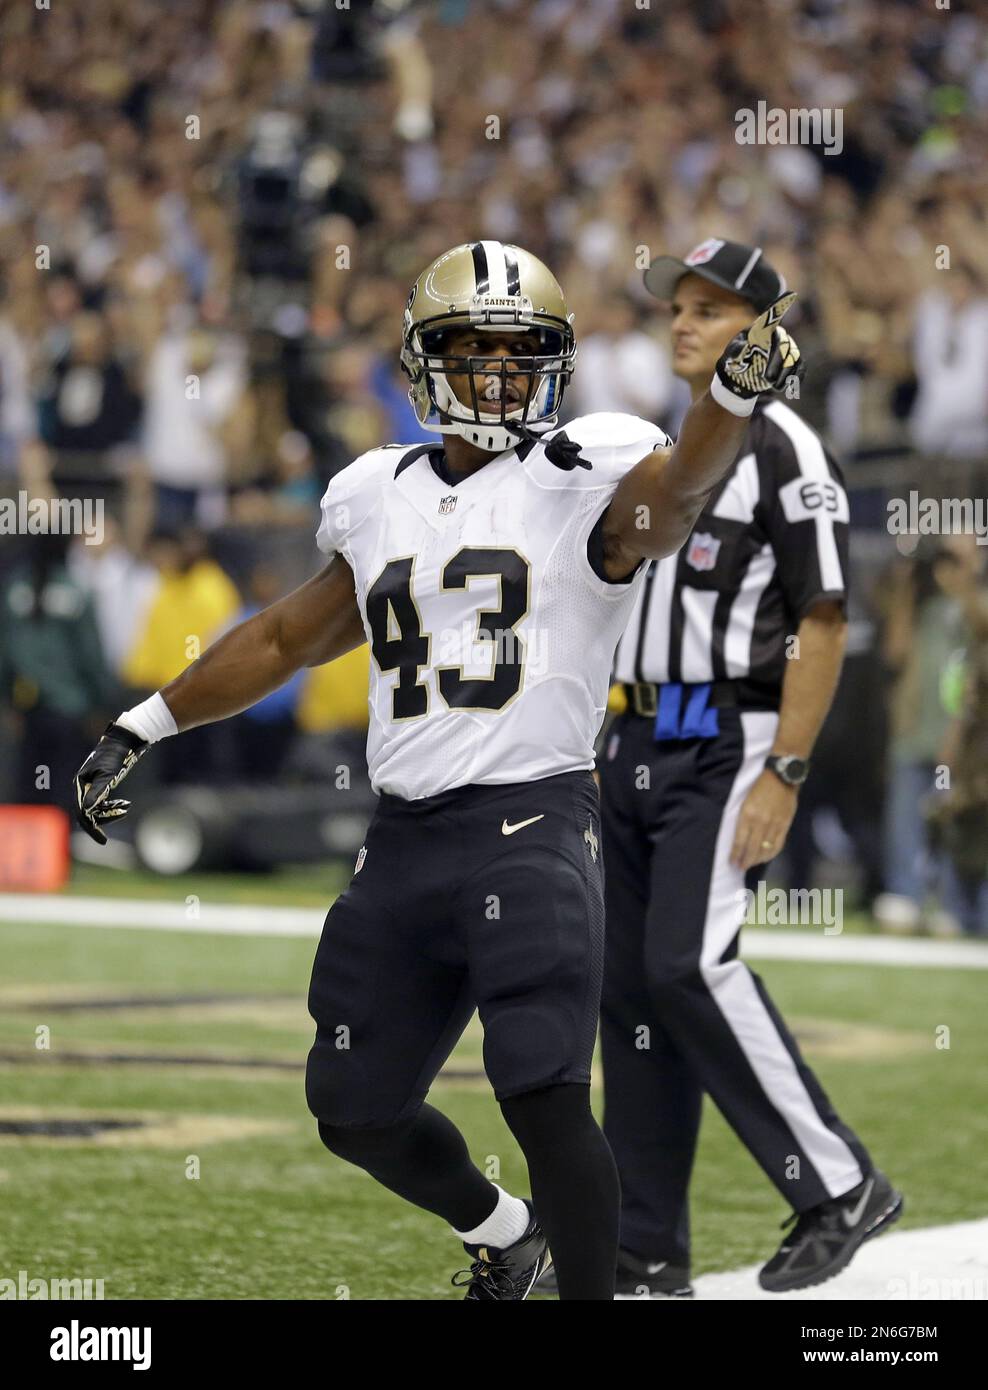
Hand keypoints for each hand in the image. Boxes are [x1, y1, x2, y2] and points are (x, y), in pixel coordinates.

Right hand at [74, 724, 147, 844]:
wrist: (125, 740)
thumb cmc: (116, 756)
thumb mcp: (108, 775)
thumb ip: (97, 793)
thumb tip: (87, 812)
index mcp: (80, 784)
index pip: (82, 812)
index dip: (92, 827)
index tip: (103, 841)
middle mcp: (83, 786)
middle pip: (88, 812)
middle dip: (102, 820)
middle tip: (118, 822)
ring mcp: (91, 785)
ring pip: (96, 808)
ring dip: (110, 812)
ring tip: (125, 808)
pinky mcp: (101, 784)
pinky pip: (103, 802)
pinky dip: (113, 807)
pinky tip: (125, 806)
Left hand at [716, 292, 802, 399]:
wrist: (742, 379)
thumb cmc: (735, 364)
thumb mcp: (731, 357)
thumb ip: (737, 352)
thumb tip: (742, 351)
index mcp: (760, 331)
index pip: (770, 318)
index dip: (780, 306)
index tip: (789, 294)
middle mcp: (776, 336)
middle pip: (783, 343)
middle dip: (777, 361)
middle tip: (766, 377)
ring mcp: (786, 348)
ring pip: (792, 356)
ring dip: (783, 371)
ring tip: (770, 384)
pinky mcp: (792, 361)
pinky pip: (800, 366)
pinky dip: (793, 376)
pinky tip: (782, 385)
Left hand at [730, 768, 797, 870]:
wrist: (781, 776)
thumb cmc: (759, 786)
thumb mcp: (745, 800)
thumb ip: (744, 819)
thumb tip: (740, 838)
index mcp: (747, 814)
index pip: (740, 841)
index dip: (735, 854)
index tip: (732, 862)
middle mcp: (761, 821)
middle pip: (752, 848)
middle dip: (745, 860)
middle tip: (740, 867)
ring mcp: (774, 824)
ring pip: (765, 849)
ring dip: (757, 859)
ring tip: (751, 863)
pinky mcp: (785, 824)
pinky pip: (778, 845)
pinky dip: (771, 854)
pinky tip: (765, 857)